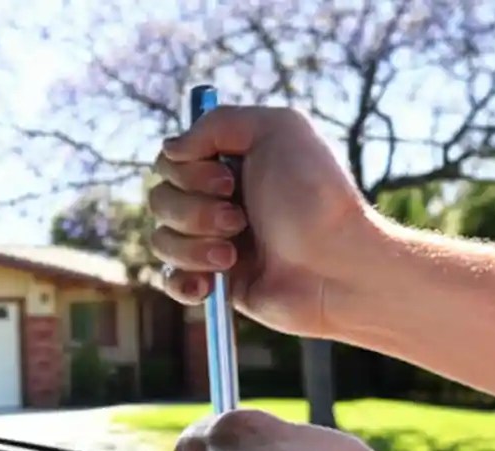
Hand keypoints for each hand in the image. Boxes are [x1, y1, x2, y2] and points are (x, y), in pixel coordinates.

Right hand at [148, 106, 380, 338]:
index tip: (228, 181)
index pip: (171, 160)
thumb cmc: (314, 197)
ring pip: (161, 239)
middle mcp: (218, 199)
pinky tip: (209, 284)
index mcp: (230, 162)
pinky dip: (181, 281)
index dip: (188, 172)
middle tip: (240, 220)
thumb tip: (171, 149)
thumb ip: (218, 122)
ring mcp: (213, 241)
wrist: (335, 266)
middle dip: (194, 211)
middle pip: (159, 198)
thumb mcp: (277, 129)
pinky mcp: (215, 282)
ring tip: (233, 256)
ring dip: (194, 245)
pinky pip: (169, 279)